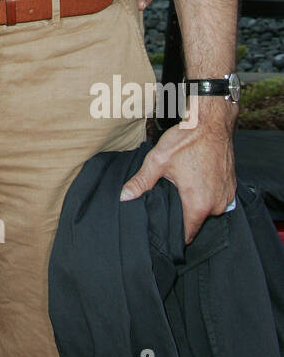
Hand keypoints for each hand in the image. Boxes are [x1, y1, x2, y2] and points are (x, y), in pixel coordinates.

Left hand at [119, 98, 236, 242]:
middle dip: (184, 213)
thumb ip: (141, 182)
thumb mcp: (158, 160)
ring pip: (207, 209)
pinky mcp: (232, 186)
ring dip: (197, 202)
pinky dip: (208, 192)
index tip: (165, 230)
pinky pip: (217, 198)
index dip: (174, 234)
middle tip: (172, 199)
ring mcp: (227, 196)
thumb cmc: (187, 140)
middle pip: (196, 221)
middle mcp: (217, 205)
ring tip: (184, 186)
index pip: (187, 234)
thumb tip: (124, 197)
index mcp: (198, 205)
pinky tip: (197, 179)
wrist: (212, 121)